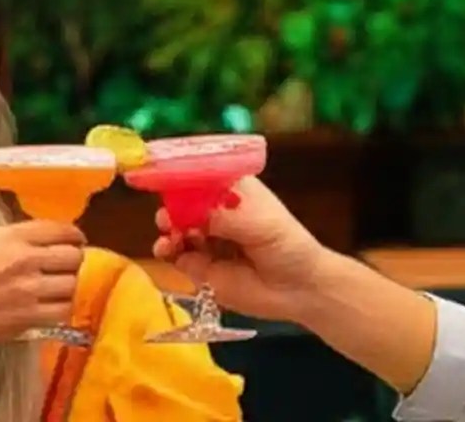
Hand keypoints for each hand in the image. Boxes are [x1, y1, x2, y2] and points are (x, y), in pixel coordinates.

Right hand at [0, 220, 84, 357]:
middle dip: (72, 261)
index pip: (61, 229)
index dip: (73, 237)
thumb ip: (15, 240)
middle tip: (63, 269)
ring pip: (72, 283)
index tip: (75, 242)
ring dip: (67, 286)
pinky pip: (63, 309)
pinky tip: (49, 308)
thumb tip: (47, 242)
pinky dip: (61, 308)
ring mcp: (28, 289)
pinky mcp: (28, 318)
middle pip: (73, 256)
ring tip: (55, 289)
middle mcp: (24, 257)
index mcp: (10, 235)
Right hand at [153, 176, 330, 321]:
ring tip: (170, 233)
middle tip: (168, 215)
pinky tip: (167, 249)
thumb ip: (224, 217)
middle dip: (172, 204)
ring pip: (176, 226)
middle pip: (184, 200)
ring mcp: (206, 238)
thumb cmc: (288, 245)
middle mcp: (216, 211)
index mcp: (233, 190)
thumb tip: (190, 213)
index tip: (166, 178)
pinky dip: (167, 249)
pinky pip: (175, 254)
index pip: (203, 175)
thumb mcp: (259, 223)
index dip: (183, 175)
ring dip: (168, 226)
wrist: (298, 290)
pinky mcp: (199, 266)